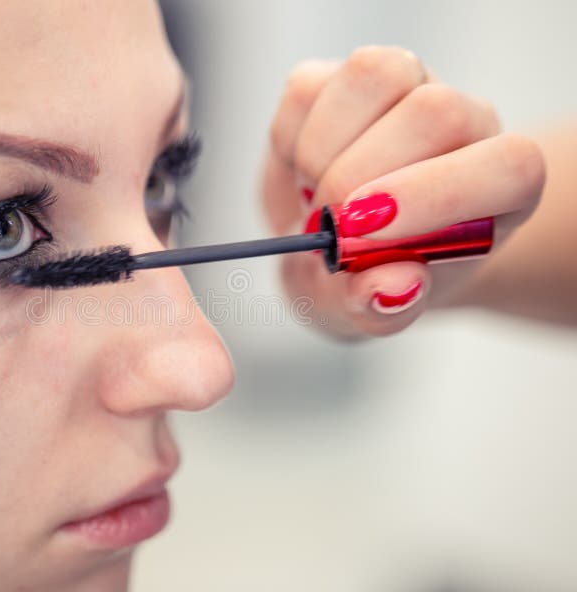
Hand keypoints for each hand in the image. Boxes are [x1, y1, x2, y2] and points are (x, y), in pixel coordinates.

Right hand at [262, 46, 544, 337]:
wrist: (335, 249)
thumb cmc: (368, 280)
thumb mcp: (371, 314)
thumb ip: (383, 309)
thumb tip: (390, 288)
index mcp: (498, 187)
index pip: (506, 167)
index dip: (438, 194)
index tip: (366, 234)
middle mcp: (464, 124)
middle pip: (434, 112)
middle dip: (355, 177)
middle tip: (327, 227)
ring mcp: (406, 89)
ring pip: (374, 76)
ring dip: (318, 152)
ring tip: (312, 197)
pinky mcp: (341, 77)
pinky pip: (306, 90)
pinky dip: (286, 142)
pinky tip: (298, 173)